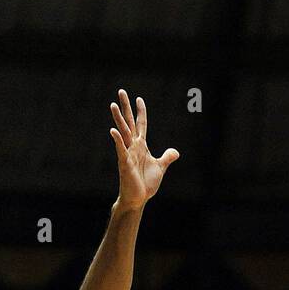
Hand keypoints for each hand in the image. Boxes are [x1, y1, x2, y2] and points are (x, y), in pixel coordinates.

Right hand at [109, 90, 178, 209]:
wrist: (138, 198)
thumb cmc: (145, 184)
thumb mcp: (160, 167)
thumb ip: (166, 158)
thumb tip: (176, 151)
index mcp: (141, 146)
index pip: (141, 125)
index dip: (141, 112)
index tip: (139, 99)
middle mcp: (133, 147)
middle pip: (129, 123)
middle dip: (126, 107)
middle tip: (121, 91)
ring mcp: (127, 153)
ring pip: (123, 132)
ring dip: (118, 119)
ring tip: (112, 104)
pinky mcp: (124, 163)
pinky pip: (121, 150)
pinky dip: (118, 140)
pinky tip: (113, 130)